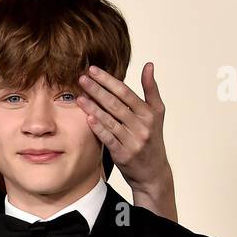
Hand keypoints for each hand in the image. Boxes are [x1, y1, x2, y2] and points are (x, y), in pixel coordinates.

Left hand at [76, 61, 169, 191]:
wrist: (153, 172)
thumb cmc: (151, 138)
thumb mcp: (157, 113)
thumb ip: (151, 89)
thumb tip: (149, 65)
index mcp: (150, 113)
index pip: (126, 93)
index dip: (108, 80)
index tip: (93, 70)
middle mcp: (143, 126)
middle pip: (116, 104)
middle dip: (97, 90)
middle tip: (82, 78)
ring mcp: (133, 141)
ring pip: (110, 120)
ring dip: (93, 107)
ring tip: (79, 96)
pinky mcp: (124, 154)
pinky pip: (109, 139)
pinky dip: (99, 128)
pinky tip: (88, 118)